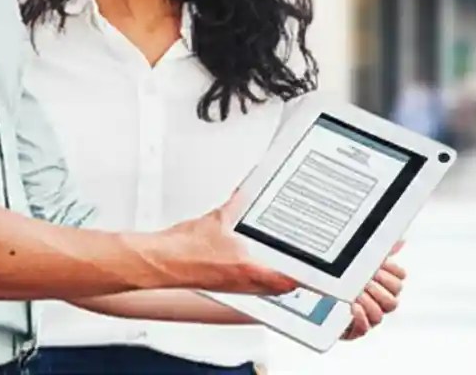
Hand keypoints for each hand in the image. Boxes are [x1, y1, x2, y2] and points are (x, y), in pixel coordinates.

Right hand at [152, 193, 296, 295]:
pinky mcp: (221, 283)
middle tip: (302, 264)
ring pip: (263, 285)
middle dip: (291, 275)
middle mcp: (243, 282)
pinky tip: (250, 258)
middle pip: (278, 285)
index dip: (302, 276)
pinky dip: (255, 272)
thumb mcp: (220, 217)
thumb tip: (248, 191)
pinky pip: (247, 281)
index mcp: (247, 268)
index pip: (286, 280)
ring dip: (274, 275)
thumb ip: (239, 202)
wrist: (161, 260)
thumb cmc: (185, 249)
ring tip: (282, 261)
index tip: (313, 270)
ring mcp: (232, 285)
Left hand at [342, 241, 405, 340]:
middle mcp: (378, 303)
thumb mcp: (359, 260)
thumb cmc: (343, 276)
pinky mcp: (355, 329)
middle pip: (393, 300)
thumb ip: (379, 251)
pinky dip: (360, 317)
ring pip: (380, 315)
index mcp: (384, 285)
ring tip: (356, 294)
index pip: (399, 280)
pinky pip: (364, 328)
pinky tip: (353, 306)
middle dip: (379, 289)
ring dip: (369, 303)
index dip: (392, 272)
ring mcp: (368, 317)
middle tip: (366, 280)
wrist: (316, 293)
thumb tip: (400, 241)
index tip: (379, 265)